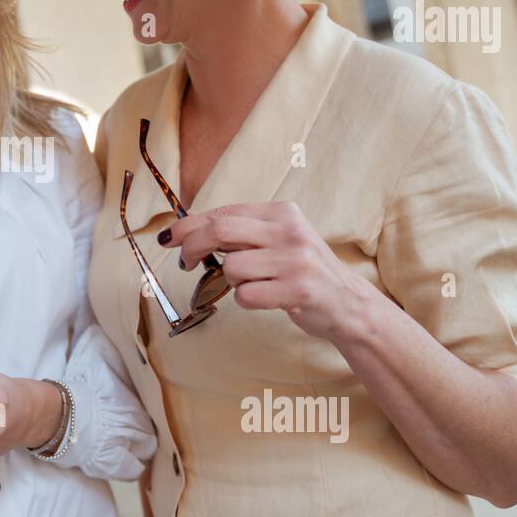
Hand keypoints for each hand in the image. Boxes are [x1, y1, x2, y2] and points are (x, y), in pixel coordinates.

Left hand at [157, 201, 368, 341]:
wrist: (348, 302)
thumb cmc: (302, 270)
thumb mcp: (279, 239)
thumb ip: (244, 232)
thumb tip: (190, 231)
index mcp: (281, 213)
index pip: (223, 213)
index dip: (189, 225)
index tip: (169, 237)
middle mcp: (289, 232)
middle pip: (220, 231)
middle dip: (192, 246)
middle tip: (184, 262)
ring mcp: (294, 261)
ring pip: (232, 268)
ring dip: (230, 281)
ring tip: (250, 284)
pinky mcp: (298, 290)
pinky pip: (247, 295)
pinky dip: (246, 300)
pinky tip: (264, 298)